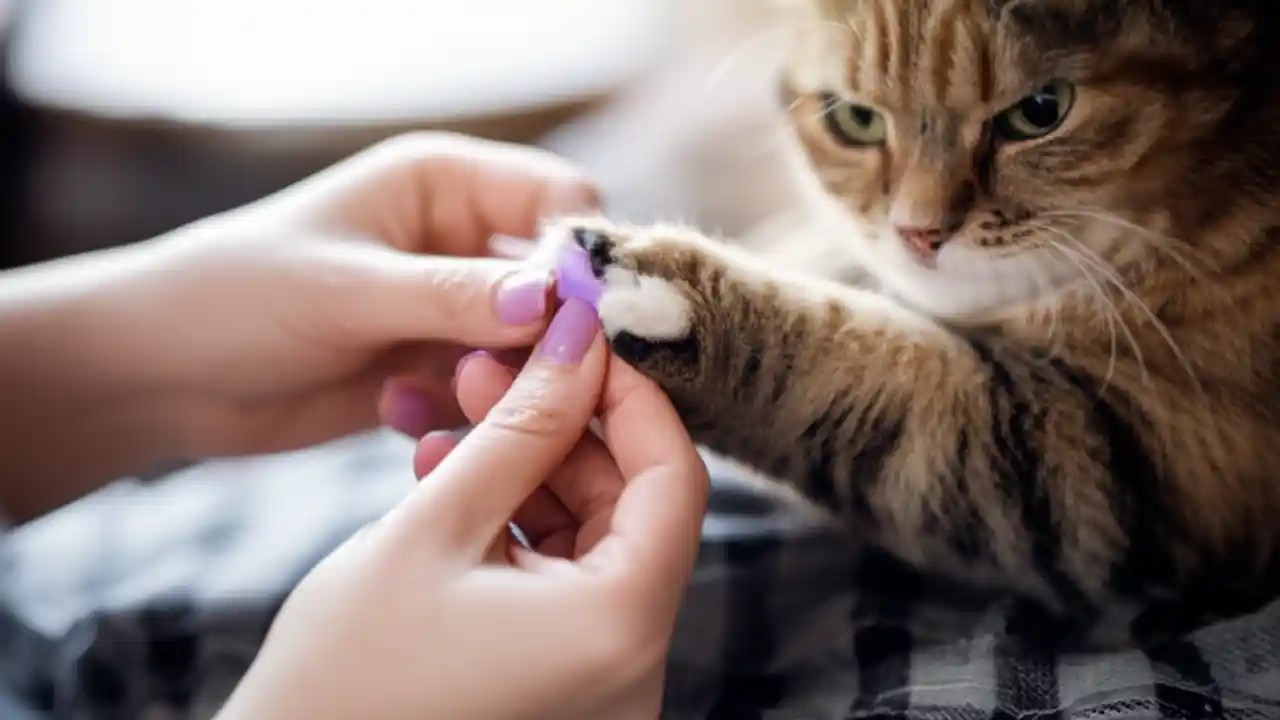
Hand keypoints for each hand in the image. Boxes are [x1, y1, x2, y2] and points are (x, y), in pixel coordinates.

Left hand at [0, 132, 597, 519]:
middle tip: (509, 378)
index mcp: (445, 183)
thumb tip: (557, 304)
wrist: (162, 375)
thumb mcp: (346, 289)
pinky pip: (494, 392)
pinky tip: (399, 414)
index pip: (560, 200)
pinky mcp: (437, 369)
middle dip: (548, 334)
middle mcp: (461, 240)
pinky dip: (467, 410)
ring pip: (534, 347)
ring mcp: (453, 309)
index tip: (571, 321)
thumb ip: (454, 296)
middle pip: (560, 281)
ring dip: (503, 381)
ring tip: (436, 396)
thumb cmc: (236, 297)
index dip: (579, 256)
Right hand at [217, 300, 709, 719]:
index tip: (575, 343)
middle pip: (633, 507)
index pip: (675, 478)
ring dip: (531, 472)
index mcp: (618, 628)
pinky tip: (453, 483)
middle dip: (562, 430)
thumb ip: (520, 425)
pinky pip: (564, 582)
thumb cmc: (343, 673)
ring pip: (594, 539)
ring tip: (450, 429)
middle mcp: (631, 666)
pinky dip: (518, 527)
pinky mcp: (564, 684)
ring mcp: (601, 681)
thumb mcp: (435, 526)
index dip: (628, 398)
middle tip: (488, 372)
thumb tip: (578, 339)